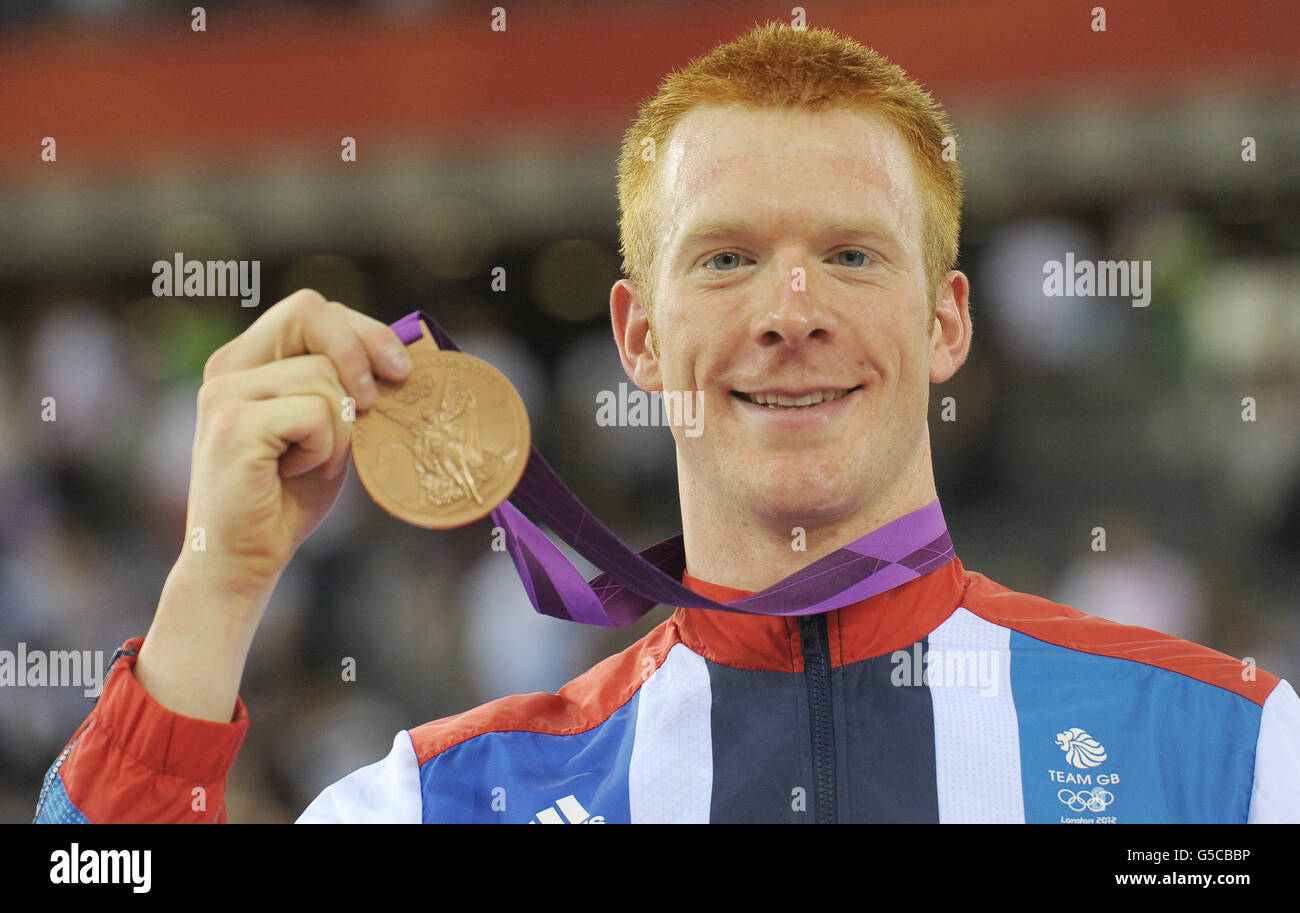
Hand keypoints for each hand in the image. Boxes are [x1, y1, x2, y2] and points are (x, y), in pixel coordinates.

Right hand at [178, 289, 412, 600]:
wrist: (243, 558)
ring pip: (324, 378)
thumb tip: (401, 355)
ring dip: (341, 430)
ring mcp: (226, 394)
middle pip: (311, 313)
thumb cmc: (288, 495)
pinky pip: (315, 415)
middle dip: (359, 355)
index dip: (362, 331)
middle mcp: (229, 368)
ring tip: (312, 462)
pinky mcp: (234, 426)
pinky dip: (324, 450)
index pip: (311, 309)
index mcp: (248, 361)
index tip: (398, 369)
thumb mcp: (328, 428)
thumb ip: (344, 387)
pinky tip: (296, 472)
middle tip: (374, 406)